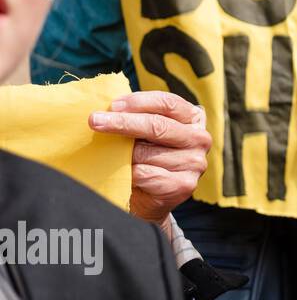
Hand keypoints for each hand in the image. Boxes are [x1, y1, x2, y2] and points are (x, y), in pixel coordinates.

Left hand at [88, 91, 211, 224]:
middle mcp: (200, 138)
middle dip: (122, 122)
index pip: (167, 103)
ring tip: (114, 158)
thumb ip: (137, 117)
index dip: (139, 102)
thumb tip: (108, 108)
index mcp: (193, 118)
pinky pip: (145, 174)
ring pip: (147, 153)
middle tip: (94, 121)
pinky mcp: (184, 184)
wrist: (148, 197)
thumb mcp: (144, 132)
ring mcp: (195, 162)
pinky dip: (129, 173)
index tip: (112, 105)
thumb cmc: (143, 156)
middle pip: (157, 125)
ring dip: (123, 155)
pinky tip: (126, 175)